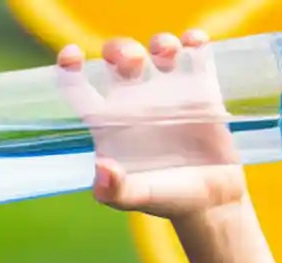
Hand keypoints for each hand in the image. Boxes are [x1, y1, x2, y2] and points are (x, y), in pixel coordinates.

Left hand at [56, 30, 248, 219]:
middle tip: (132, 63)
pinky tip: (193, 43)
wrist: (211, 203)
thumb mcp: (137, 198)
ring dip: (159, 42)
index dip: (70, 68)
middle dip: (120, 50)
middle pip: (118, 60)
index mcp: (109, 123)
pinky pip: (195, 55)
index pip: (80, 89)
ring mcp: (168, 93)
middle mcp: (134, 103)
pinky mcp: (201, 91)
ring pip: (156, 51)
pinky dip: (193, 41)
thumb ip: (115, 190)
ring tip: (167, 54)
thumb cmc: (165, 200)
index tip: (70, 54)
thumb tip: (103, 168)